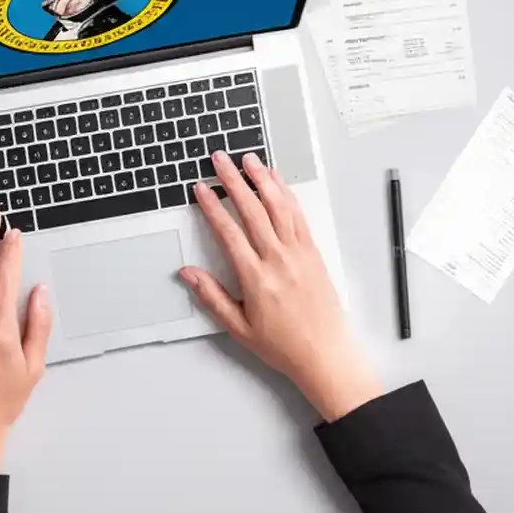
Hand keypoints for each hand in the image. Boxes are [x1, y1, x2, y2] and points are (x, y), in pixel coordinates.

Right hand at [179, 151, 381, 420]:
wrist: (325, 353)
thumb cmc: (283, 344)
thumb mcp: (238, 327)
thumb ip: (211, 297)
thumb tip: (187, 273)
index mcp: (255, 277)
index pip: (228, 232)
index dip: (211, 206)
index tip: (200, 188)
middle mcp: (277, 259)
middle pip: (251, 209)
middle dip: (232, 180)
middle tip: (219, 159)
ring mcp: (298, 252)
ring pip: (277, 206)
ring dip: (261, 179)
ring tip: (247, 159)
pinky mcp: (312, 252)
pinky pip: (298, 216)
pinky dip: (286, 194)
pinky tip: (277, 181)